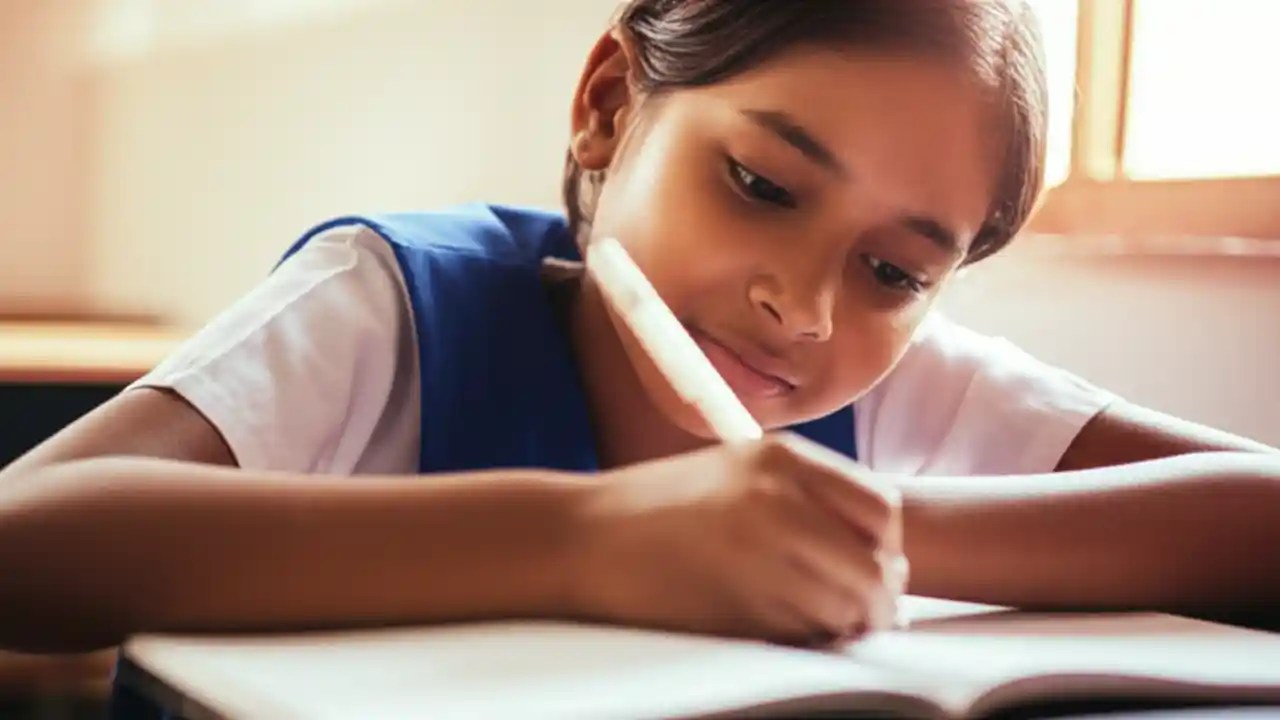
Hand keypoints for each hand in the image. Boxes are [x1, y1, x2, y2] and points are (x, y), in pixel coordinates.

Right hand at [568, 433, 906, 644]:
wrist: (582, 536)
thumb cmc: (657, 507)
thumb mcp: (737, 472)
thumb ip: (803, 495)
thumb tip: (878, 550)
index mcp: (782, 458)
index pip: (881, 509)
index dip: (887, 548)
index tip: (876, 568)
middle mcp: (778, 499)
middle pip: (874, 565)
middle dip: (878, 598)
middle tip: (867, 614)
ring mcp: (757, 552)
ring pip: (846, 606)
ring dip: (846, 624)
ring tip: (825, 624)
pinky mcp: (736, 601)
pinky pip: (804, 632)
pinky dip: (809, 639)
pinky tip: (786, 629)